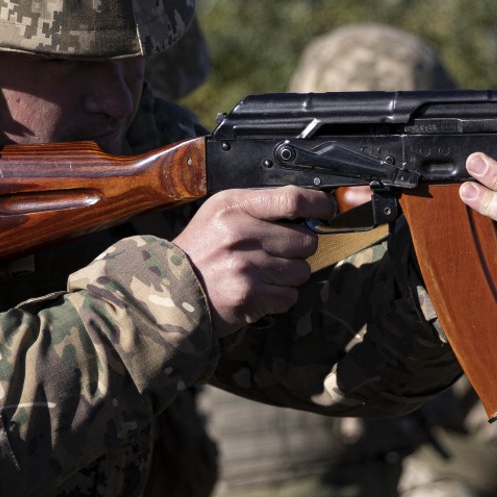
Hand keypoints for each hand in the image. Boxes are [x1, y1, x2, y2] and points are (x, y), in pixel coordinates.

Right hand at [173, 187, 334, 334]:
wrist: (169, 290)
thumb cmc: (201, 250)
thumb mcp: (220, 214)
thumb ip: (260, 208)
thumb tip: (308, 212)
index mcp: (234, 207)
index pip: (292, 199)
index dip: (319, 205)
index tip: (327, 209)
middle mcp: (240, 234)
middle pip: (305, 240)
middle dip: (299, 249)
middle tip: (278, 252)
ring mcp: (246, 267)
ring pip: (301, 271)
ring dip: (289, 275)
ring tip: (263, 273)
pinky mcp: (249, 296)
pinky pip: (290, 296)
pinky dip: (280, 297)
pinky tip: (259, 291)